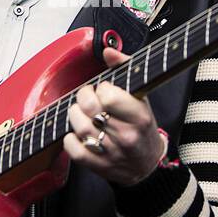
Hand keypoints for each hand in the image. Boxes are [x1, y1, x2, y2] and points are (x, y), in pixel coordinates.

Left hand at [63, 47, 167, 187]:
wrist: (147, 165)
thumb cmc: (142, 128)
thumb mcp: (141, 97)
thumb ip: (125, 69)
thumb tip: (108, 50)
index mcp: (139, 117)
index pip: (109, 96)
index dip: (102, 88)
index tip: (105, 90)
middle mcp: (126, 136)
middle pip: (90, 109)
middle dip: (83, 97)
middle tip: (87, 97)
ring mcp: (111, 153)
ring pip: (80, 127)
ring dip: (75, 115)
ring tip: (82, 112)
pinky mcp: (98, 166)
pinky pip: (74, 150)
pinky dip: (70, 139)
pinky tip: (78, 133)